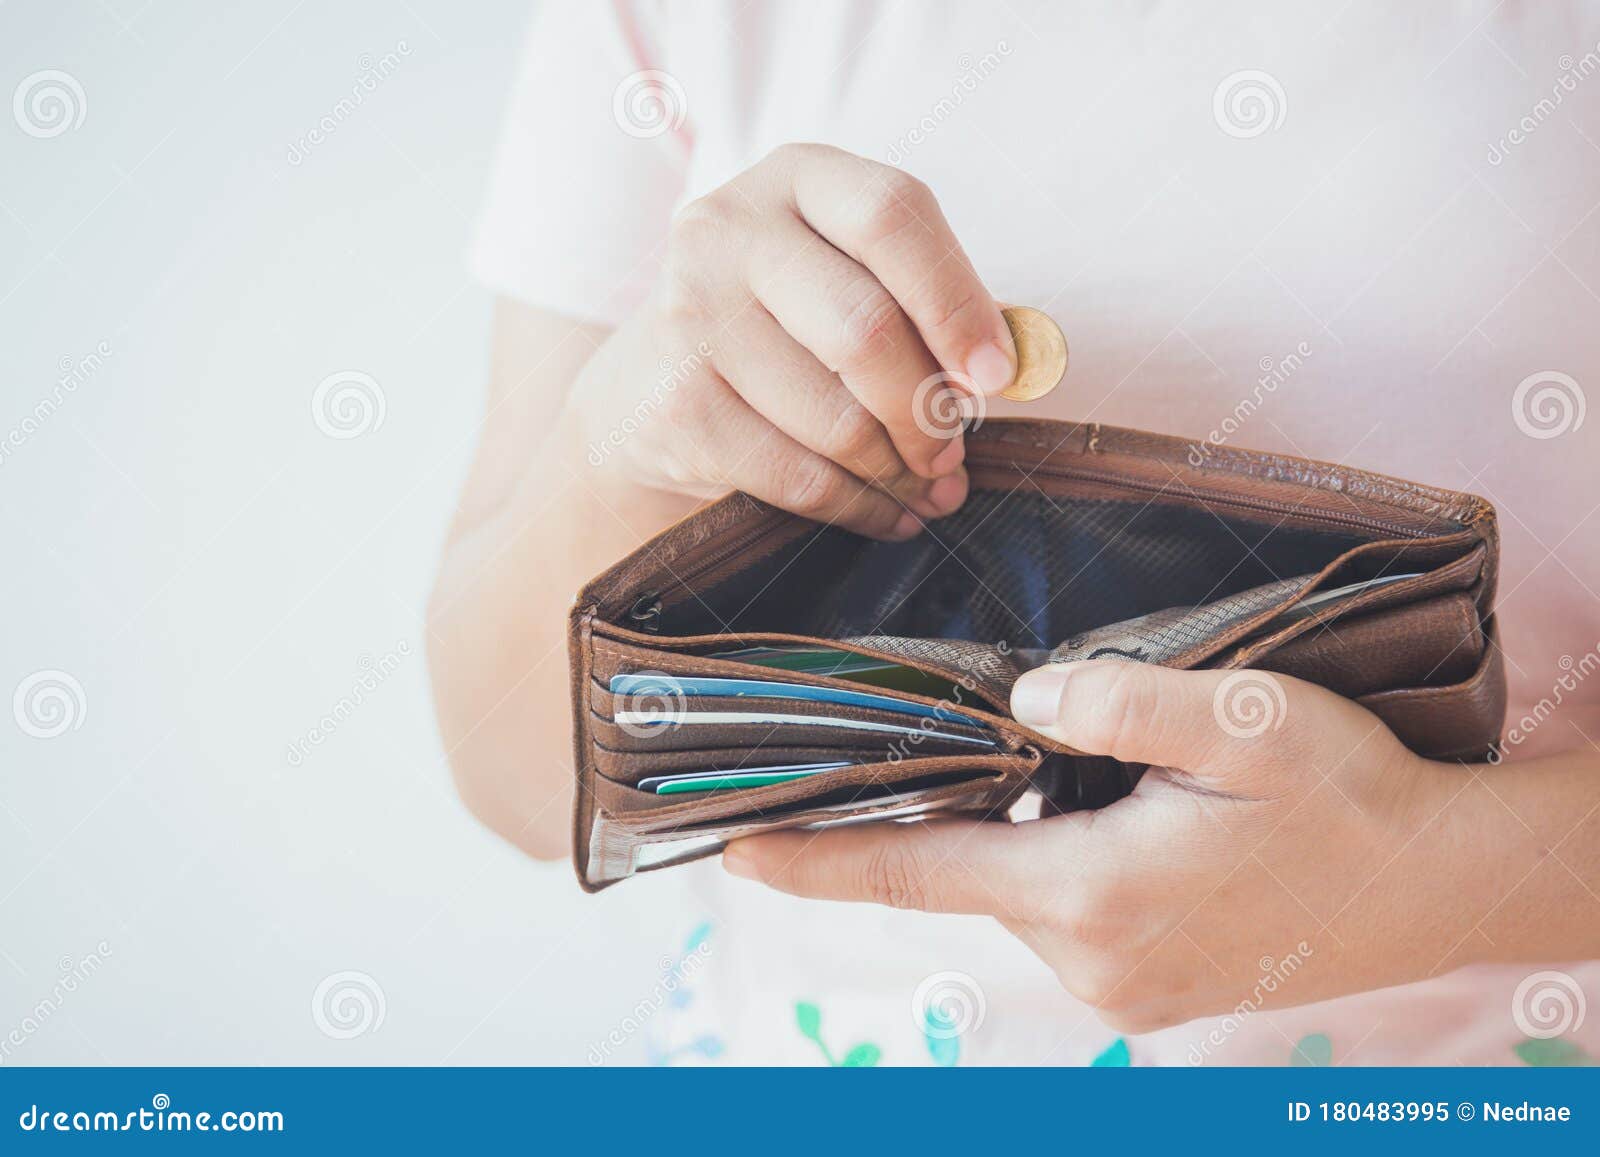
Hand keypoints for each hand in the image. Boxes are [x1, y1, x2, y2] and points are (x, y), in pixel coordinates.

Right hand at [567, 143, 1016, 538]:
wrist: (648, 392)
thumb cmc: (783, 329)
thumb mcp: (845, 279)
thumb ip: (924, 305)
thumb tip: (1007, 371)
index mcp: (796, 178)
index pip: (893, 216)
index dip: (957, 302)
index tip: (996, 376)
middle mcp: (729, 231)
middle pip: (867, 328)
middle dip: (929, 411)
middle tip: (952, 452)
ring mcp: (691, 316)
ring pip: (839, 419)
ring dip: (901, 472)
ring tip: (928, 488)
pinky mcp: (677, 407)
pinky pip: (801, 477)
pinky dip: (861, 507)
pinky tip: (888, 514)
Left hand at [723, 660, 1476, 1032]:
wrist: (1436, 885)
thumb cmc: (1347, 797)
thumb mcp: (1243, 719)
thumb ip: (1119, 699)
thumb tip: (1023, 697)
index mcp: (1090, 892)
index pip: (917, 869)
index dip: (818, 860)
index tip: (734, 850)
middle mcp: (1089, 958)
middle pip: (969, 869)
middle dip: (953, 810)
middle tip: (974, 751)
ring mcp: (1120, 987)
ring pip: (1023, 886)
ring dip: (1028, 831)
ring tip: (1113, 785)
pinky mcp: (1149, 989)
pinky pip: (1068, 912)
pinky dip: (1066, 861)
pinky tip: (1129, 822)